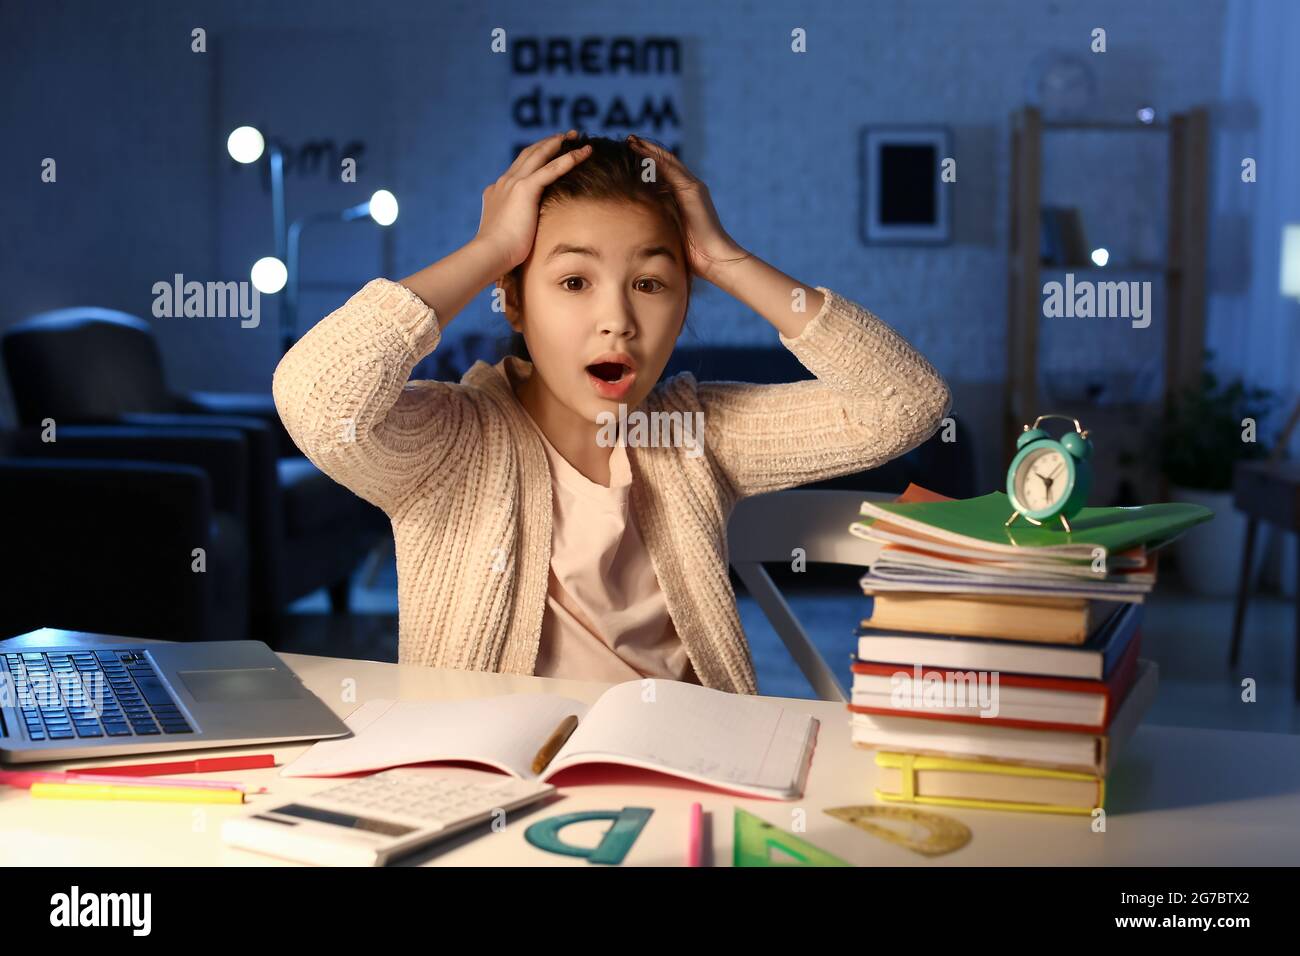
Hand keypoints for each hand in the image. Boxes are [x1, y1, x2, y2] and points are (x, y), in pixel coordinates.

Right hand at [474, 130, 592, 273]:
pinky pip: (551, 168)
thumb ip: (514, 227)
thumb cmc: (499, 254)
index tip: (548, 151)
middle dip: (547, 143)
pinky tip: (583, 152)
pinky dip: (569, 159)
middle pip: (528, 154)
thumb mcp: (506, 235)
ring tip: (576, 137)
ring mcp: (513, 183)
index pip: (518, 168)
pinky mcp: (524, 189)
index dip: (534, 157)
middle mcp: (504, 182)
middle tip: (565, 136)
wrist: (490, 254)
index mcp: (497, 192)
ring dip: (558, 144)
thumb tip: (523, 237)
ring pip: (540, 155)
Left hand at [626, 134, 744, 281]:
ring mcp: (692, 187)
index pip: (664, 172)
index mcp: (683, 196)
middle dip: (646, 149)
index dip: (647, 161)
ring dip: (649, 149)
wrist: (714, 259)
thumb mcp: (668, 230)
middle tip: (628, 139)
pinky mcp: (692, 190)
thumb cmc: (690, 253)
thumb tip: (635, 219)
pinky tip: (642, 152)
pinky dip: (656, 159)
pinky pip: (671, 170)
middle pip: (665, 162)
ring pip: (668, 161)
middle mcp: (690, 187)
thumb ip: (658, 219)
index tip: (629, 152)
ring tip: (631, 141)